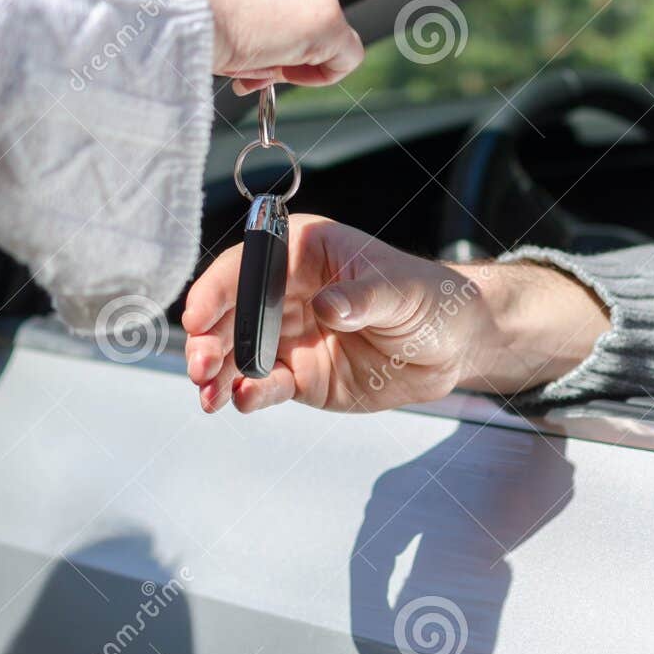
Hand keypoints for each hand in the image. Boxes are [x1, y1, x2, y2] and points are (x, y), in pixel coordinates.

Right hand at [181, 216, 610, 413]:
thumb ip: (364, 298)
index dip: (218, 289)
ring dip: (216, 371)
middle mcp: (286, 292)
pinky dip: (248, 394)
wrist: (455, 345)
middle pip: (230, 311)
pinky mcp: (300, 376)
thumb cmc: (430, 299)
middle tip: (200, 364)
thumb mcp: (403, 292)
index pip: (248, 265)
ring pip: (238, 351)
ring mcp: (289, 336)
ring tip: (207, 394)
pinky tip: (240, 401)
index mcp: (303, 251)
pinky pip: (265, 385)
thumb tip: (328, 307)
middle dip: (207, 338)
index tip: (197, 316)